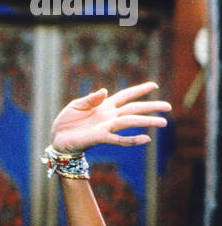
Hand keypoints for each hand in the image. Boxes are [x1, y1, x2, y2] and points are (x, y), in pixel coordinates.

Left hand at [50, 82, 170, 153]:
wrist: (57, 138)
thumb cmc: (67, 121)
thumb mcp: (77, 105)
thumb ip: (91, 99)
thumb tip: (105, 91)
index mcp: (105, 105)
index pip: (126, 96)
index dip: (140, 90)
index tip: (154, 86)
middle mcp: (109, 116)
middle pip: (134, 109)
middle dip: (151, 107)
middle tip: (168, 107)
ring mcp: (106, 127)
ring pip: (131, 123)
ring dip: (147, 122)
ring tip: (163, 123)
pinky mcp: (100, 138)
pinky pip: (119, 139)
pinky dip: (132, 139)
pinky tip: (145, 139)